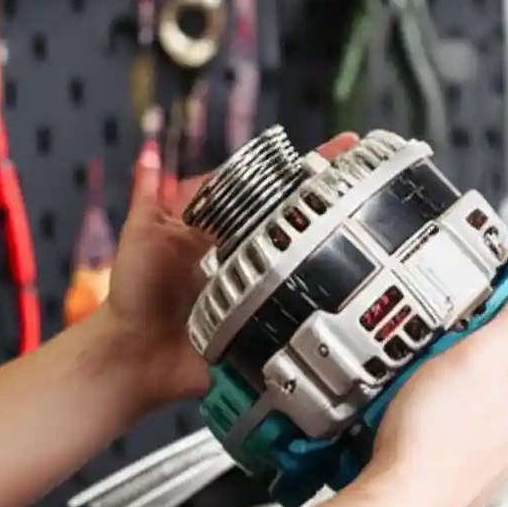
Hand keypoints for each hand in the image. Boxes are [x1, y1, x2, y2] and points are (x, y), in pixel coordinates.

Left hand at [99, 132, 359, 406]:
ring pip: (306, 262)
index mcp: (225, 228)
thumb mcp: (141, 236)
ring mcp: (263, 288)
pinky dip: (325, 299)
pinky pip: (300, 309)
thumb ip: (148, 196)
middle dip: (336, 202)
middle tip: (372, 183)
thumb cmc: (134, 294)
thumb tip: (149, 152)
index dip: (299, 170)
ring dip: (338, 245)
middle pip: (298, 223)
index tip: (340, 150)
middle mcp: (251, 254)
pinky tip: (356, 283)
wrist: (135, 356)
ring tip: (373, 223)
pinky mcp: (268, 323)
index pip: (268, 190)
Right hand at [360, 271, 507, 506]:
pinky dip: (459, 389)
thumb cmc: (437, 437)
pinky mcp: (464, 457)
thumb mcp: (481, 355)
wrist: (400, 499)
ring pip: (501, 388)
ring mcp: (494, 444)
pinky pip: (472, 412)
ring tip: (449, 341)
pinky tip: (429, 386)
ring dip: (484, 358)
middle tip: (491, 301)